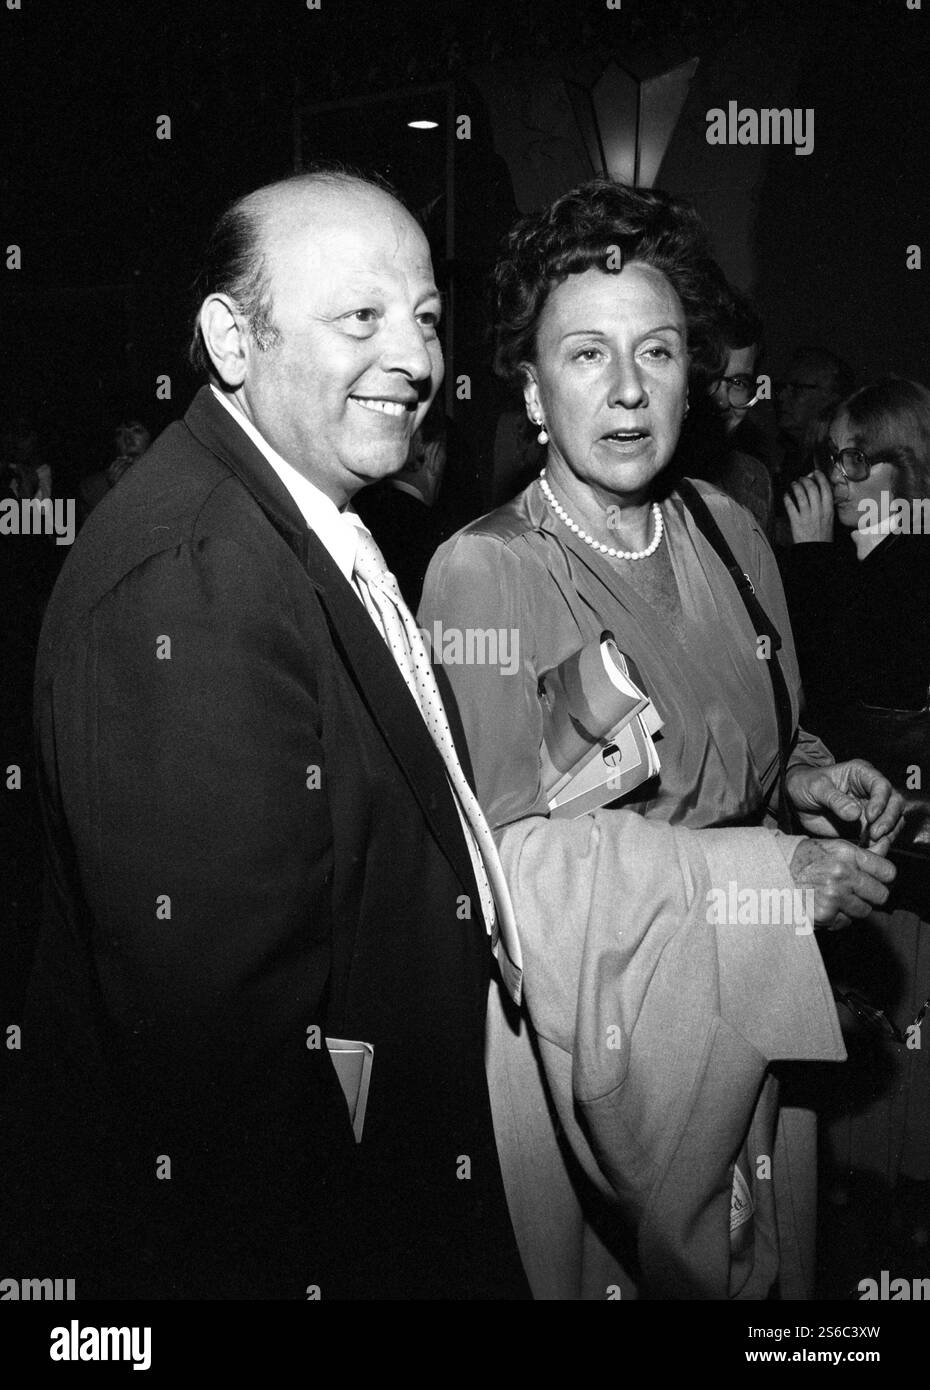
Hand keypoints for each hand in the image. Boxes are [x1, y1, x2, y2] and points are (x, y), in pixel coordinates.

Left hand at [784, 470, 833, 542]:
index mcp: (828, 510)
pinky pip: (790, 506)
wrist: (816, 550)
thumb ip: (825, 505)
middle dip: (805, 480)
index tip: (815, 472)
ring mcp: (807, 516)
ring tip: (793, 484)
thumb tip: (819, 490)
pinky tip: (786, 495)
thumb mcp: (829, 519)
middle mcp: (819, 511)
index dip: (820, 478)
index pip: (825, 488)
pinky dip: (787, 498)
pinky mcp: (796, 522)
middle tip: (801, 478)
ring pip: (801, 495)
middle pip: (812, 488)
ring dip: (796, 486)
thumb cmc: (823, 535)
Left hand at [786, 761, 905, 853]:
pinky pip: (881, 837)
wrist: (795, 801)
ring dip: (887, 835)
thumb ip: (835, 799)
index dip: (881, 801)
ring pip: (893, 821)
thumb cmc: (805, 785)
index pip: (882, 785)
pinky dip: (878, 844)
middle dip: (888, 820)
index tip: (869, 816)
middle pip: (895, 804)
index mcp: (862, 774)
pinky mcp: (866, 827)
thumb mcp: (816, 787)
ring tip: (871, 844)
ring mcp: (871, 810)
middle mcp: (871, 791)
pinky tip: (868, 850)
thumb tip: (856, 814)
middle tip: (875, 834)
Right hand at [789, 837, 895, 929]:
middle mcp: (842, 873)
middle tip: (856, 891)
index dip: (883, 877)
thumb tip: (886, 846)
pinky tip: (823, 905)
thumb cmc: (802, 859)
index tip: (875, 878)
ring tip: (835, 897)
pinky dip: (837, 917)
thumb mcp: (830, 847)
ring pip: (864, 911)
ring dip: (853, 907)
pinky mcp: (825, 915)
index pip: (888, 872)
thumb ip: (860, 851)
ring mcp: (834, 896)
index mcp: (846, 853)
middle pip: (881, 895)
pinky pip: (845, 922)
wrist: (770, 874)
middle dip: (871, 895)